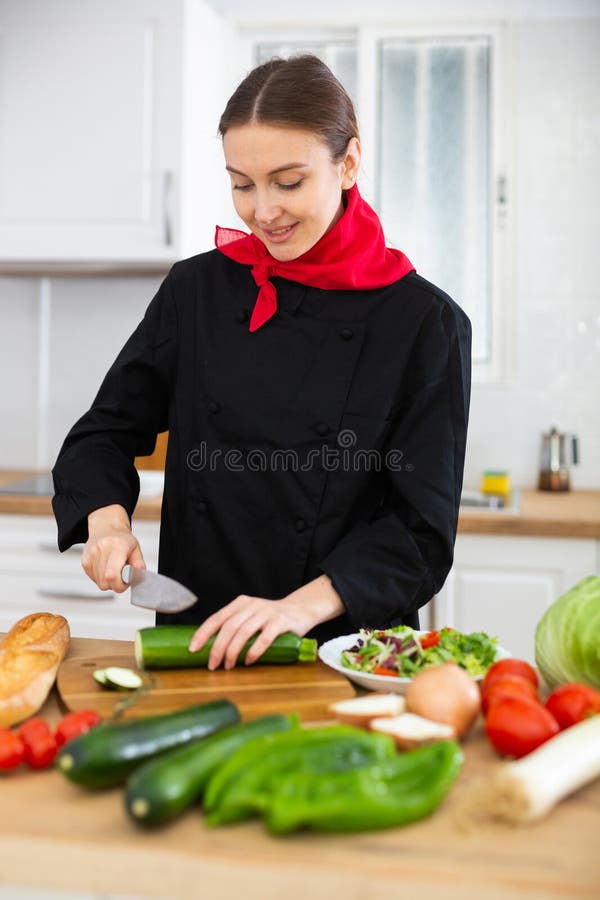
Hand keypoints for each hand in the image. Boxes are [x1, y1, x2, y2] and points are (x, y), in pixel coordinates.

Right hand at [82, 504, 145, 592]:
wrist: (106, 529)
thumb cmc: (122, 540)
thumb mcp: (136, 549)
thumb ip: (139, 564)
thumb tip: (139, 577)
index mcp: (117, 546)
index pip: (112, 575)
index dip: (120, 585)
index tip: (126, 582)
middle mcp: (102, 549)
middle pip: (105, 582)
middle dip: (115, 585)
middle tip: (121, 577)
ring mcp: (91, 555)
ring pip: (99, 582)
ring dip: (108, 582)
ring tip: (114, 570)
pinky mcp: (84, 561)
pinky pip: (93, 579)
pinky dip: (101, 578)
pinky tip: (106, 568)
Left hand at [188, 574, 344, 668]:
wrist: (301, 610)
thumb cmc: (270, 619)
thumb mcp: (250, 617)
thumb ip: (235, 626)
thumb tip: (211, 650)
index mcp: (240, 603)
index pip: (217, 618)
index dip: (203, 633)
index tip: (193, 649)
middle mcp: (252, 605)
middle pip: (229, 627)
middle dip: (217, 648)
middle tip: (212, 665)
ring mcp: (267, 612)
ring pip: (244, 632)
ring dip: (233, 651)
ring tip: (229, 666)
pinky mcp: (281, 622)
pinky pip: (264, 638)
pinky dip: (254, 651)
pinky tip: (249, 661)